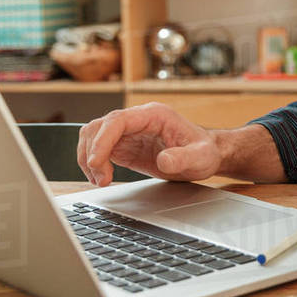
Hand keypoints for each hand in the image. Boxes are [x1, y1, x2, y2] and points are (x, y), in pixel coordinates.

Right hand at [77, 102, 221, 186]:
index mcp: (154, 115)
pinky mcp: (125, 146)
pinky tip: (102, 179)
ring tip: (101, 181)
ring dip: (89, 159)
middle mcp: (138, 120)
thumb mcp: (200, 156)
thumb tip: (164, 160)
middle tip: (101, 179)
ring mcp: (129, 132)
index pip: (117, 120)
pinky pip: (99, 150)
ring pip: (93, 137)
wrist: (207, 155)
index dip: (102, 140)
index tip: (97, 162)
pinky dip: (94, 164)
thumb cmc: (205, 151)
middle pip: (98, 127)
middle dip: (92, 153)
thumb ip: (183, 158)